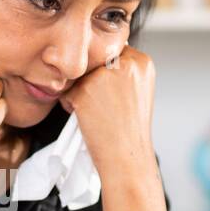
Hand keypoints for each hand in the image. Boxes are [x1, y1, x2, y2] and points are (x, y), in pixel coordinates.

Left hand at [59, 44, 155, 180]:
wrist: (127, 158)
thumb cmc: (130, 131)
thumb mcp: (137, 91)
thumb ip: (122, 72)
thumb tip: (96, 59)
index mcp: (142, 62)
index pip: (112, 52)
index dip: (105, 72)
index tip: (109, 93)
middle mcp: (125, 63)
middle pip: (93, 61)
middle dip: (91, 80)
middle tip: (102, 105)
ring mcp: (104, 75)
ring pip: (79, 75)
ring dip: (80, 92)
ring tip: (96, 113)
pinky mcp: (84, 90)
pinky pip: (67, 92)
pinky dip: (71, 106)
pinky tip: (87, 119)